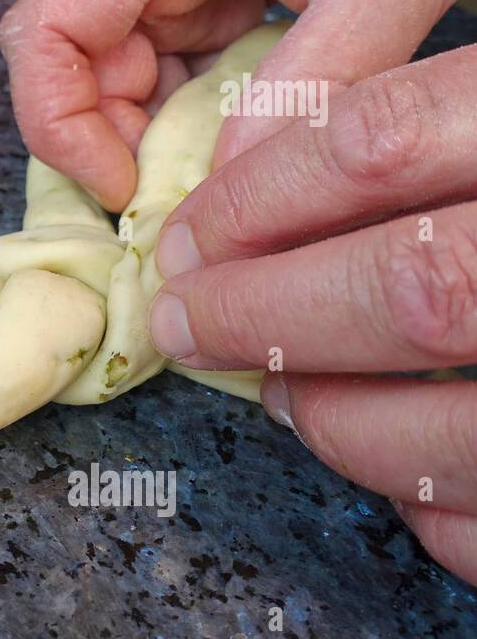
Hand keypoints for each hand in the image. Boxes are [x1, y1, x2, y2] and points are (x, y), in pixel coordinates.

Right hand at [0, 0, 476, 210]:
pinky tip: (244, 138)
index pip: (45, 28)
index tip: (118, 184)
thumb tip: (233, 185)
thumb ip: (311, 82)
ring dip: (157, 135)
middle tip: (179, 199)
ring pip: (123, 74)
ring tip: (220, 178)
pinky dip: (195, 115)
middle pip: (75, 63)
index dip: (57, 120)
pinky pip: (174, 67)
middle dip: (113, 140)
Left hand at [149, 47, 476, 583]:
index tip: (187, 236)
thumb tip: (265, 185)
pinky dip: (429, 508)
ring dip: (332, 418)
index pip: (380, 142)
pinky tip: (391, 467)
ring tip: (279, 392)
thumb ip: (441, 130)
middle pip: (406, 288)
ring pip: (449, 425)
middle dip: (262, 314)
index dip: (254, 197)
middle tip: (190, 320)